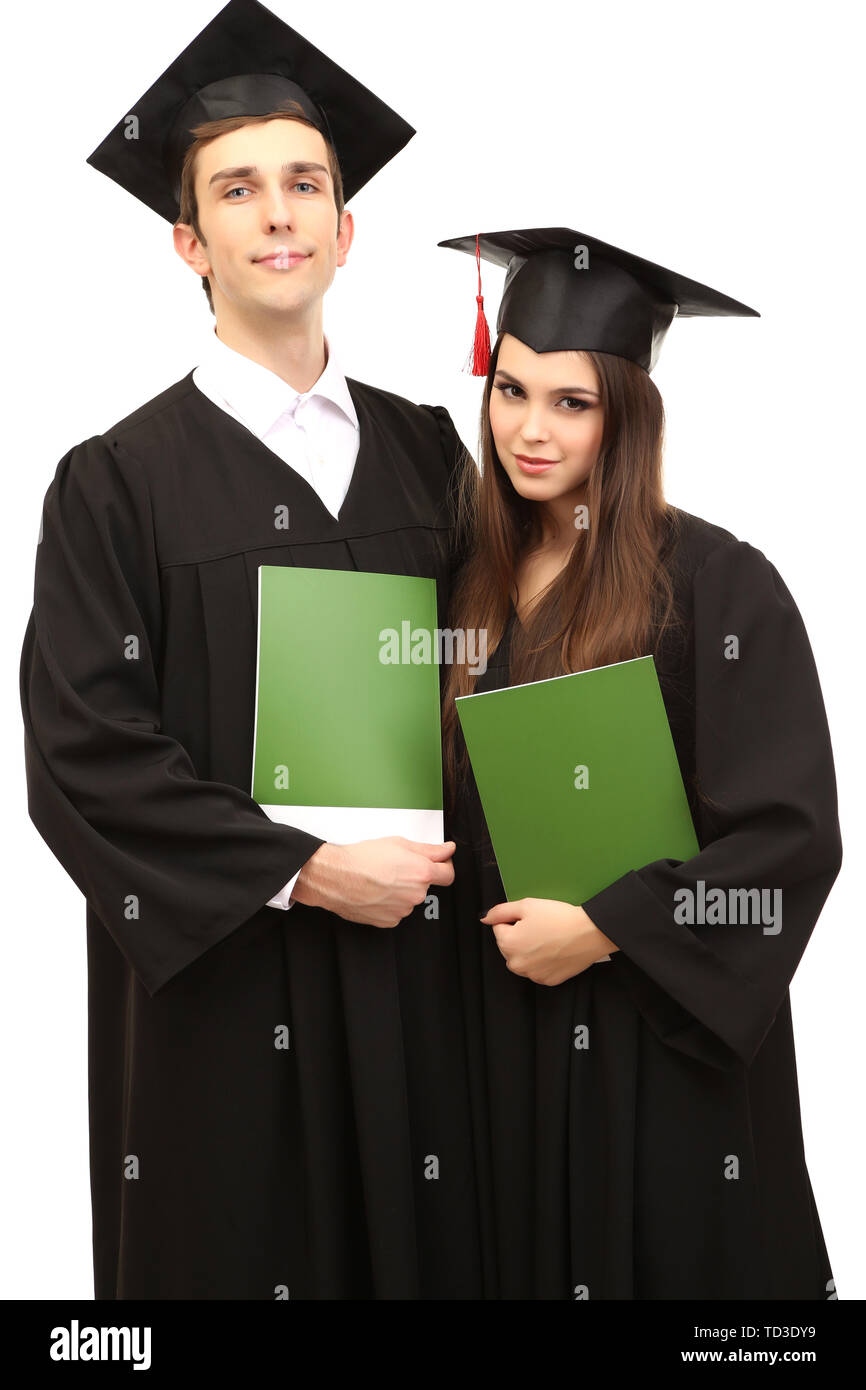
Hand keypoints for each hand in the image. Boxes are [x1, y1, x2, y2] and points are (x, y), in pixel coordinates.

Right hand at [292, 836, 455, 926]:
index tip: (440, 862)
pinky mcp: (389, 921)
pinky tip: (377, 891)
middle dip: (416, 876)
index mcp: (422, 873)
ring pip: (409, 899)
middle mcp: (415, 894)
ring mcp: (403, 910)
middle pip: (426, 885)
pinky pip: (396, 911)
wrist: (336, 878)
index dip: (444, 866)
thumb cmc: (361, 859)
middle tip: (397, 866)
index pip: (448, 874)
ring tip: (381, 878)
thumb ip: (429, 849)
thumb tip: (446, 850)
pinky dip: (389, 903)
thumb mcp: (398, 843)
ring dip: (401, 890)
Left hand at [479, 898, 618, 984]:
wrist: (590, 933)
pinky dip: (543, 961)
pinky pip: (537, 970)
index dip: (514, 920)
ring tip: (548, 938)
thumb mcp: (527, 905)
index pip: (499, 928)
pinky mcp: (548, 980)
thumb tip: (485, 917)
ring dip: (529, 950)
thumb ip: (500, 911)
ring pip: (523, 959)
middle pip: (509, 946)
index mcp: (508, 944)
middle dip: (519, 936)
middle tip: (540, 927)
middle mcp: (517, 964)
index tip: (530, 919)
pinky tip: (555, 950)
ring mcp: (533, 975)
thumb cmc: (560, 918)